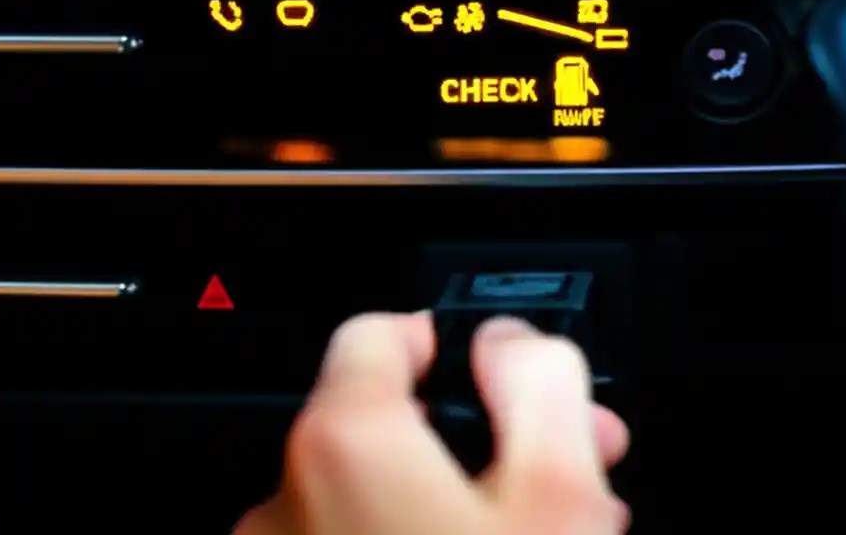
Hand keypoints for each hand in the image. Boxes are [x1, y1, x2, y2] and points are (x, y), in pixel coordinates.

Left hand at [234, 313, 630, 533]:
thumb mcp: (560, 497)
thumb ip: (542, 385)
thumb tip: (515, 342)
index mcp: (344, 446)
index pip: (381, 331)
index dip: (458, 344)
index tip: (502, 378)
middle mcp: (284, 503)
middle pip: (387, 423)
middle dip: (482, 439)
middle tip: (561, 477)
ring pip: (375, 497)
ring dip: (456, 501)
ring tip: (536, 532)